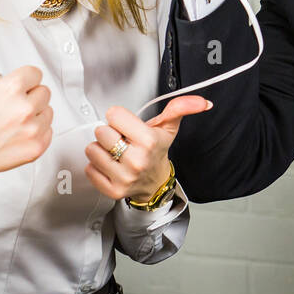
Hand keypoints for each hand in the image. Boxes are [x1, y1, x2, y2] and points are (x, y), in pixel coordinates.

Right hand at [0, 35, 53, 213]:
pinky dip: (37, 131)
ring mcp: (32, 129)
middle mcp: (24, 108)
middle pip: (44, 91)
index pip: (35, 73)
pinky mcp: (37, 147)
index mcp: (11, 89)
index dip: (23, 80)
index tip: (13, 88)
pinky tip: (19, 133)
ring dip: (35, 113)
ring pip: (48, 110)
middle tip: (10, 106)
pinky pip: (49, 130)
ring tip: (13, 120)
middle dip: (29, 96)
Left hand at [85, 95, 212, 203]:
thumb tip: (203, 102)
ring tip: (116, 152)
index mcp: (149, 141)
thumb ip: (181, 108)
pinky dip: (97, 166)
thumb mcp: (168, 127)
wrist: (155, 182)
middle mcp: (137, 161)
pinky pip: (89, 169)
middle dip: (110, 133)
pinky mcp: (113, 190)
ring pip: (93, 150)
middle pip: (102, 132)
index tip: (127, 125)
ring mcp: (124, 177)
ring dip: (101, 149)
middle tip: (122, 139)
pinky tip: (111, 165)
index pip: (114, 115)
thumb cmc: (157, 151)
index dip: (119, 117)